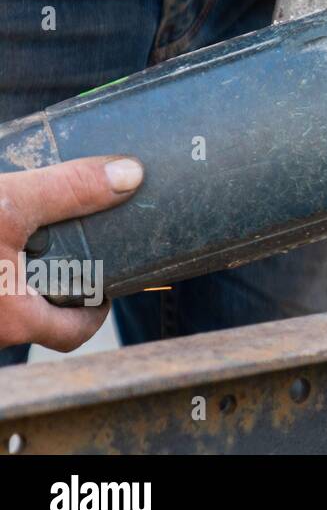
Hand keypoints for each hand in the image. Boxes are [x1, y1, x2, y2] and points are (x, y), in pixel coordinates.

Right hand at [0, 157, 142, 351]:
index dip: (97, 312)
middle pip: (38, 316)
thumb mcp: (7, 205)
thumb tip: (131, 175)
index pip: (72, 334)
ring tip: (30, 236)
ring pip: (6, 302)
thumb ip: (68, 191)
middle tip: (71, 249)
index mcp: (13, 319)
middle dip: (57, 284)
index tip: (109, 286)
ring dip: (21, 272)